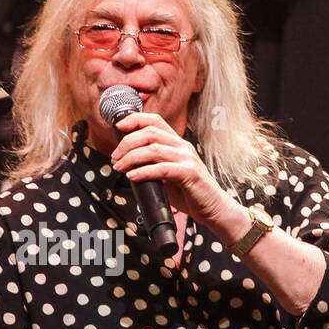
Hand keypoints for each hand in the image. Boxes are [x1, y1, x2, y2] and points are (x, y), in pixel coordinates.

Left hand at [110, 114, 242, 235]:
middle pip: (150, 132)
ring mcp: (187, 159)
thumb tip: (126, 164)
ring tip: (119, 167)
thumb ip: (152, 165)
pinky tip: (132, 176)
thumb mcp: (168, 174)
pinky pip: (162, 169)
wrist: (214, 208)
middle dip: (127, 143)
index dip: (135, 119)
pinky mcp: (189, 173)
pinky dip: (143, 172)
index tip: (118, 127)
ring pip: (153, 149)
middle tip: (115, 157)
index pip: (155, 121)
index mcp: (178, 143)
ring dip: (131, 157)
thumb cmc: (190, 193)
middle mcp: (183, 147)